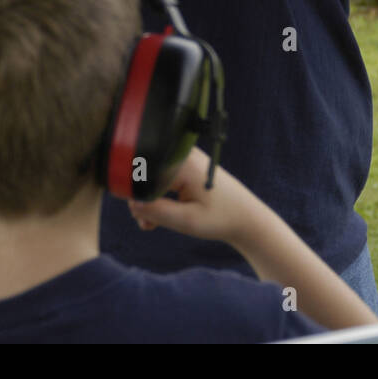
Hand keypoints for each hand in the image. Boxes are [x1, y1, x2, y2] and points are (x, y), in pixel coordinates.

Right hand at [127, 147, 256, 243]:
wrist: (246, 218)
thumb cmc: (221, 218)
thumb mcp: (186, 220)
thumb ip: (156, 211)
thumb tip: (131, 202)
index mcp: (184, 163)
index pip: (145, 176)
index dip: (138, 199)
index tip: (143, 218)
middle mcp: (184, 155)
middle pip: (147, 175)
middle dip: (143, 201)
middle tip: (148, 223)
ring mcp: (187, 159)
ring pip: (154, 178)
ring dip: (151, 201)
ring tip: (154, 223)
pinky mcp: (189, 166)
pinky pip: (164, 178)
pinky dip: (160, 196)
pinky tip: (160, 215)